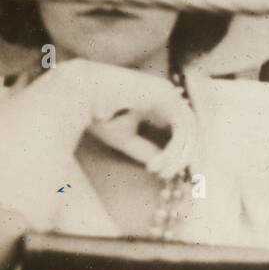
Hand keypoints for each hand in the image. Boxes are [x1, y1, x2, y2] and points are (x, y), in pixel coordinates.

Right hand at [56, 60, 197, 178]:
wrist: (76, 95)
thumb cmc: (95, 114)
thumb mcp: (124, 137)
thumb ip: (145, 149)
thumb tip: (162, 167)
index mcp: (159, 104)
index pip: (183, 130)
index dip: (182, 152)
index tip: (167, 173)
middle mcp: (168, 97)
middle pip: (191, 130)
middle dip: (184, 156)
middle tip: (167, 176)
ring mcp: (169, 93)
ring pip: (188, 131)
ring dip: (176, 156)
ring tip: (159, 172)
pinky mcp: (167, 94)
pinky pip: (181, 127)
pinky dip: (172, 149)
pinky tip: (155, 164)